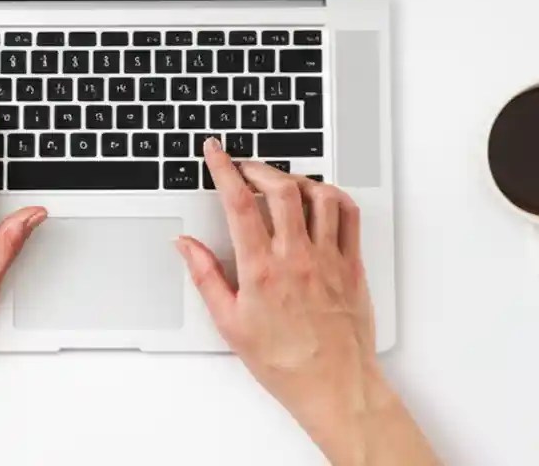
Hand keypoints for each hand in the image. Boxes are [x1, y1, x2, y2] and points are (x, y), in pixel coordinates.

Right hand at [177, 138, 435, 465]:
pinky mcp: (352, 265)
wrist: (334, 386)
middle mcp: (297, 257)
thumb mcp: (229, 323)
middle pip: (279, 188)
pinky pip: (349, 215)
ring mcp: (328, 258)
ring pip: (318, 195)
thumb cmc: (284, 363)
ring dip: (295, 178)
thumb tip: (186, 245)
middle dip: (257, 166)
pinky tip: (319, 198)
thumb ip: (205, 276)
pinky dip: (333, 196)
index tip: (215, 152)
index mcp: (261, 270)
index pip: (238, 203)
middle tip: (244, 165)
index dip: (223, 169)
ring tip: (279, 181)